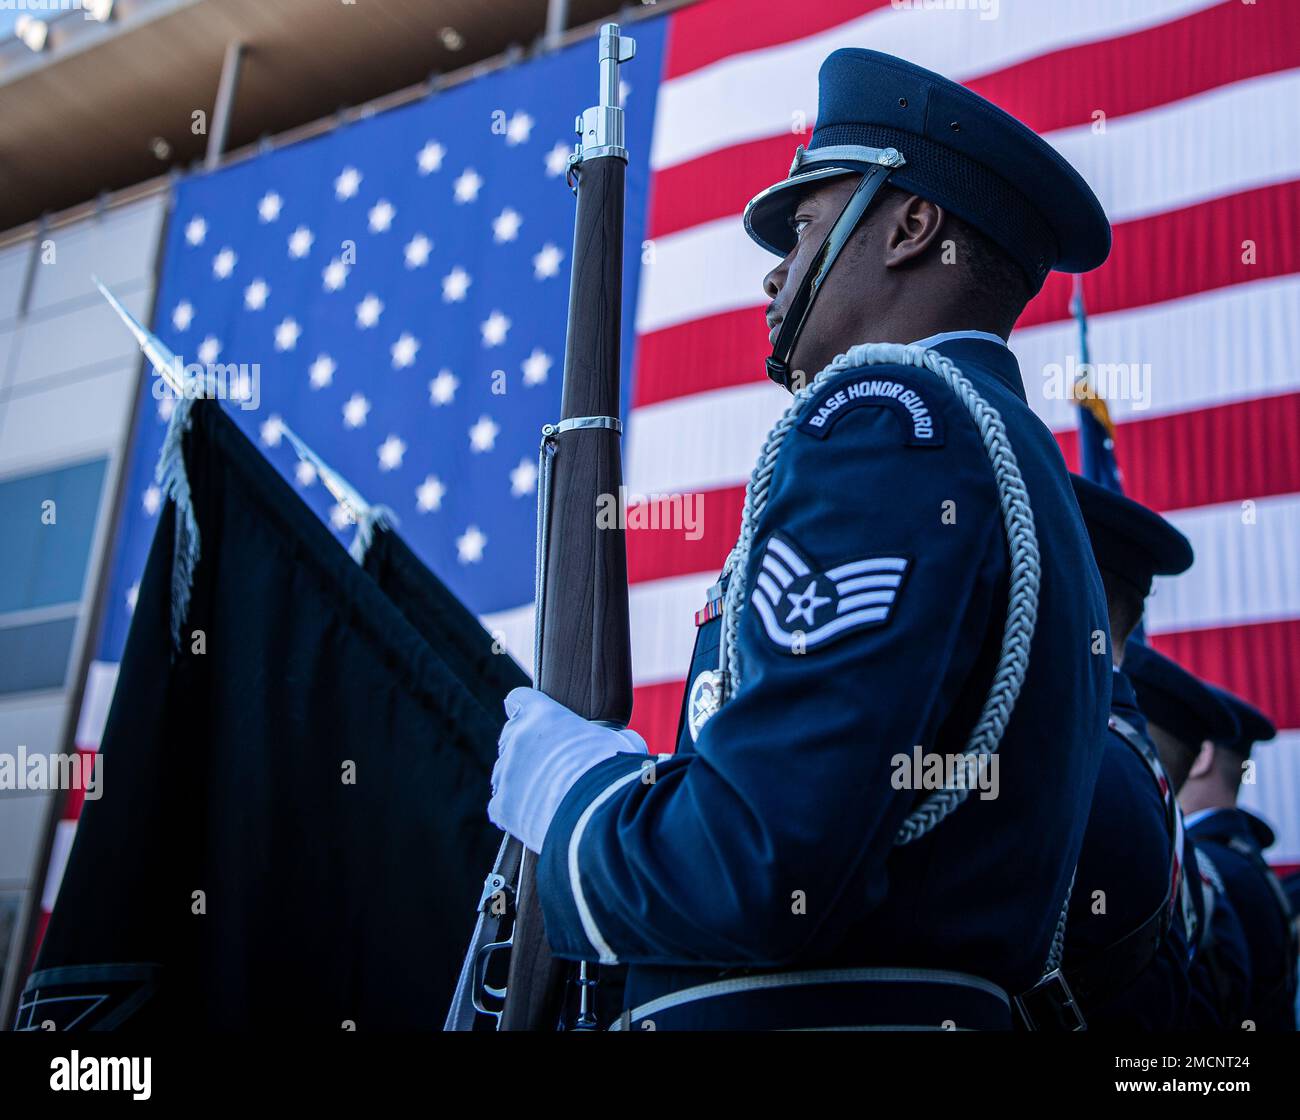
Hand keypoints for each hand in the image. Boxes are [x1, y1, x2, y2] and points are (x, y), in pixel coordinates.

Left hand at [488, 687, 647, 852]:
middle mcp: (518, 740)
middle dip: (527, 750)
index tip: (532, 718)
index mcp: (544, 716)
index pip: (519, 699)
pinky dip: (514, 811)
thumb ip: (609, 736)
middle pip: (510, 738)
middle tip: (551, 766)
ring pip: (504, 773)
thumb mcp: (622, 743)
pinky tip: (534, 816)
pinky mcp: (501, 806)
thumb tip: (621, 741)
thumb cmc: (615, 774)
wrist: (602, 816)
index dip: (526, 708)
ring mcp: (506, 773)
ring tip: (547, 796)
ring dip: (520, 780)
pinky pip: (500, 805)